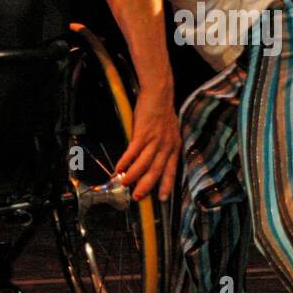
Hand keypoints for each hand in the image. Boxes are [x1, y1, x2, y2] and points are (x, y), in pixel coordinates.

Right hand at [114, 86, 179, 201]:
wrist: (159, 94)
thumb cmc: (163, 111)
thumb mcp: (169, 132)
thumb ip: (164, 145)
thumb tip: (156, 158)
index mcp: (174, 147)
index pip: (171, 170)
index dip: (166, 184)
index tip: (162, 198)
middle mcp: (166, 146)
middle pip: (156, 171)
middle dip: (146, 186)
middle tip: (138, 197)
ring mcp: (154, 140)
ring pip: (143, 164)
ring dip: (133, 176)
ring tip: (124, 184)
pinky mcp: (143, 133)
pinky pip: (133, 151)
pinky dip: (125, 161)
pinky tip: (118, 168)